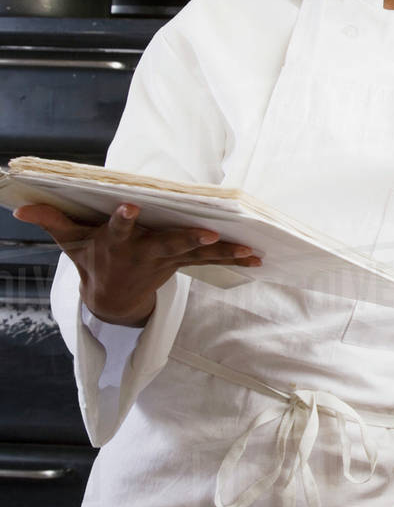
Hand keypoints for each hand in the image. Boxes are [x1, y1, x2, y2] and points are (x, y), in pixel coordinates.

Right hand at [12, 202, 261, 326]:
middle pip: (168, 244)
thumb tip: (21, 208)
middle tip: (208, 235)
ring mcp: (167, 261)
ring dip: (224, 254)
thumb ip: (53, 220)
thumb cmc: (93, 260)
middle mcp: (146, 253)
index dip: (123, 220)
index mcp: (118, 244)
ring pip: (197, 255)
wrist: (112, 298)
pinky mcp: (182, 264)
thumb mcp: (71, 242)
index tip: (129, 207)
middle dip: (187, 240)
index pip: (119, 229)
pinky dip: (233, 260)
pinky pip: (210, 262)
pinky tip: (257, 257)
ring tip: (249, 250)